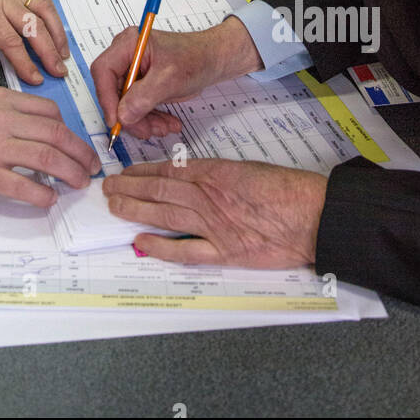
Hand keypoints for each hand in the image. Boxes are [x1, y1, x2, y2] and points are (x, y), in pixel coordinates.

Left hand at [0, 0, 69, 86]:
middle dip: (48, 50)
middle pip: (33, 24)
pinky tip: (57, 34)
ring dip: (57, 32)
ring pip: (43, 8)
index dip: (25, 62)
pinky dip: (54, 16)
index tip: (36, 80)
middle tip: (59, 71)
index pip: (11, 40)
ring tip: (63, 55)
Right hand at [0, 87, 96, 204]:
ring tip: (79, 184)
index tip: (77, 145)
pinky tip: (49, 199)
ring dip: (70, 174)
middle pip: (55, 134)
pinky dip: (43, 195)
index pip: (50, 111)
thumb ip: (9, 114)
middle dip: (81, 153)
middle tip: (91, 167)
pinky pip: (24, 187)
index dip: (70, 130)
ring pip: (46, 159)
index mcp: (0, 99)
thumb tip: (44, 133)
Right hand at [91, 17, 261, 139]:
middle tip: (146, 131)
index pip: (103, 71)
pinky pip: (137, 105)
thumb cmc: (196, 57)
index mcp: (128, 44)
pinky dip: (150, 117)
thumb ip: (143, 97)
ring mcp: (134, 70)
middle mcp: (127, 56)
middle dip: (130, 114)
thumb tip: (122, 115)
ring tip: (165, 128)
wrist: (215, 59)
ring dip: (143, 120)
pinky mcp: (142, 84)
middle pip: (113, 90)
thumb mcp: (169, 78)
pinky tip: (167, 123)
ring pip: (125, 103)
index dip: (106, 97)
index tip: (116, 120)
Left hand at [103, 159, 327, 267]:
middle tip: (108, 188)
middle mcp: (207, 196)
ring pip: (163, 215)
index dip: (142, 172)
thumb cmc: (285, 189)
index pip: (167, 170)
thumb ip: (218, 174)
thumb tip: (194, 178)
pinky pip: (185, 250)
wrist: (311, 215)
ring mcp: (213, 224)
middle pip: (158, 191)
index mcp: (214, 172)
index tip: (125, 172)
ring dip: (135, 210)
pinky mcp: (224, 251)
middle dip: (129, 189)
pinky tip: (140, 242)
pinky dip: (160, 247)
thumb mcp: (247, 169)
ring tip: (114, 207)